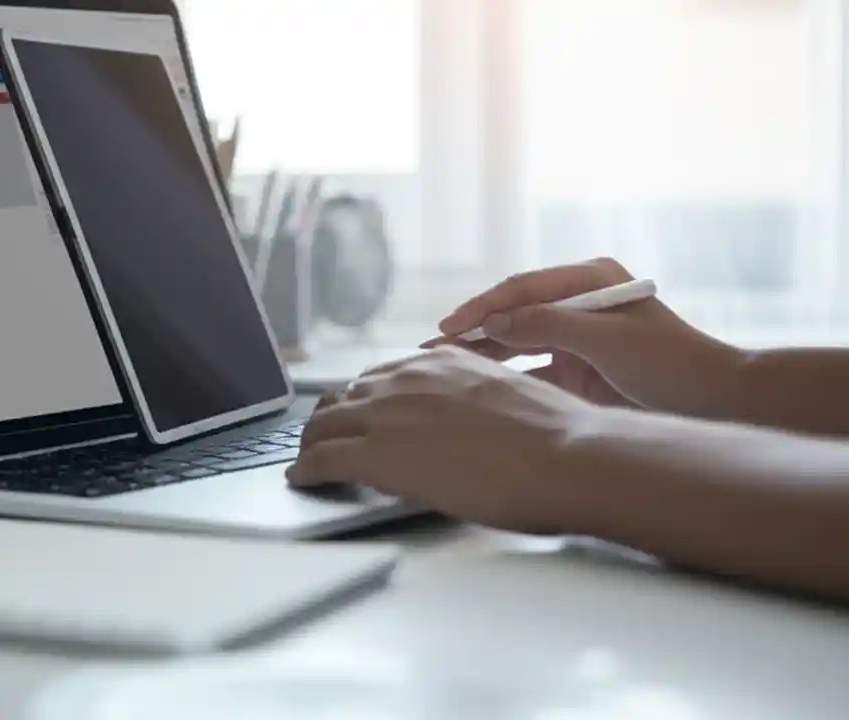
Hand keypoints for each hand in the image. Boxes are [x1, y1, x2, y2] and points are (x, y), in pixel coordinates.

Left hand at [288, 346, 595, 533]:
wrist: (566, 457)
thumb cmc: (557, 439)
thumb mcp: (505, 397)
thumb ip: (471, 403)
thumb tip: (465, 425)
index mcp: (440, 361)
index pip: (381, 375)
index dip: (363, 398)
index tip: (357, 412)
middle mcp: (406, 378)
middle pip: (345, 395)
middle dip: (331, 418)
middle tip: (322, 438)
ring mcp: (386, 413)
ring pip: (324, 424)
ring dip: (311, 443)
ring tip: (306, 459)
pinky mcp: (375, 453)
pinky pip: (321, 458)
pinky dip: (305, 470)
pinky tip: (300, 480)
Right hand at [422, 257, 744, 418]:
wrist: (717, 404)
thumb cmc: (671, 363)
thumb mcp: (607, 340)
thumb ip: (548, 326)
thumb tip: (493, 322)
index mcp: (590, 281)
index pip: (522, 289)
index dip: (483, 307)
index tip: (449, 326)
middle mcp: (579, 305)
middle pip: (513, 315)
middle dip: (473, 331)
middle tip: (430, 350)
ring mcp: (576, 339)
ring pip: (516, 344)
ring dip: (481, 356)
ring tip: (440, 369)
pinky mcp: (576, 372)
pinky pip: (530, 372)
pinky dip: (503, 379)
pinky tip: (473, 388)